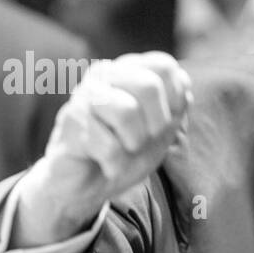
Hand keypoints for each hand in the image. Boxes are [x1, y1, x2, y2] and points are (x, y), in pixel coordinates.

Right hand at [13, 52, 192, 246]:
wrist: (88, 186)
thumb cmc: (126, 152)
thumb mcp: (162, 131)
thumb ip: (177, 106)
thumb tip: (184, 83)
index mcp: (128, 70)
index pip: (164, 66)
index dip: (174, 101)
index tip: (161, 123)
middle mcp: (103, 75)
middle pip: (149, 85)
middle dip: (157, 124)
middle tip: (142, 140)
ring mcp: (82, 96)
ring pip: (126, 111)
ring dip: (134, 143)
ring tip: (122, 151)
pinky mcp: (69, 124)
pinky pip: (108, 146)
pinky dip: (116, 164)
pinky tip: (106, 165)